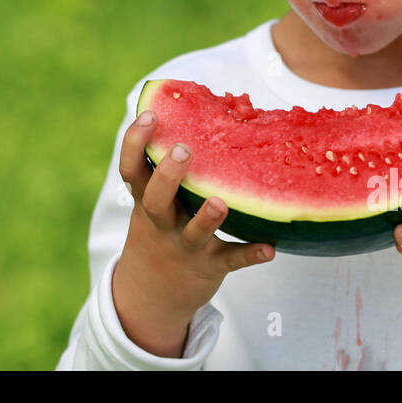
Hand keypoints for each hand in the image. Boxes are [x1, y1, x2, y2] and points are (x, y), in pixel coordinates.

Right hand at [112, 109, 274, 356]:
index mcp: (146, 201)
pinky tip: (270, 248)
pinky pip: (231, 260)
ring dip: (207, 218)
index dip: (135, 142)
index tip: (149, 115)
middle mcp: (163, 222)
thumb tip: (188, 108)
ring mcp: (185, 245)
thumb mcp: (152, 201)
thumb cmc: (160, 228)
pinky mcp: (210, 266)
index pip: (132, 169)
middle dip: (168, 175)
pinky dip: (250, 255)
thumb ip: (164, 168)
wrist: (152, 293)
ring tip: (220, 203)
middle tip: (183, 150)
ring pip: (194, 232)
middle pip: (157, 199)